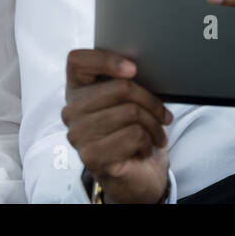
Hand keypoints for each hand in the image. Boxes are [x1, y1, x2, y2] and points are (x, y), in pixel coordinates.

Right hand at [63, 49, 172, 202]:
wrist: (138, 176)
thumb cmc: (133, 132)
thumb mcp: (130, 101)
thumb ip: (127, 82)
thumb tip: (138, 70)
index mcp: (77, 90)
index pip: (77, 60)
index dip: (106, 60)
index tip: (134, 69)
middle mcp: (71, 110)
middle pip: (120, 87)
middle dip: (151, 101)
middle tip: (163, 115)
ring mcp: (77, 134)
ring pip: (130, 112)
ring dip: (153, 125)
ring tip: (156, 134)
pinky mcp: (90, 156)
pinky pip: (133, 135)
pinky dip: (148, 142)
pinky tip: (144, 148)